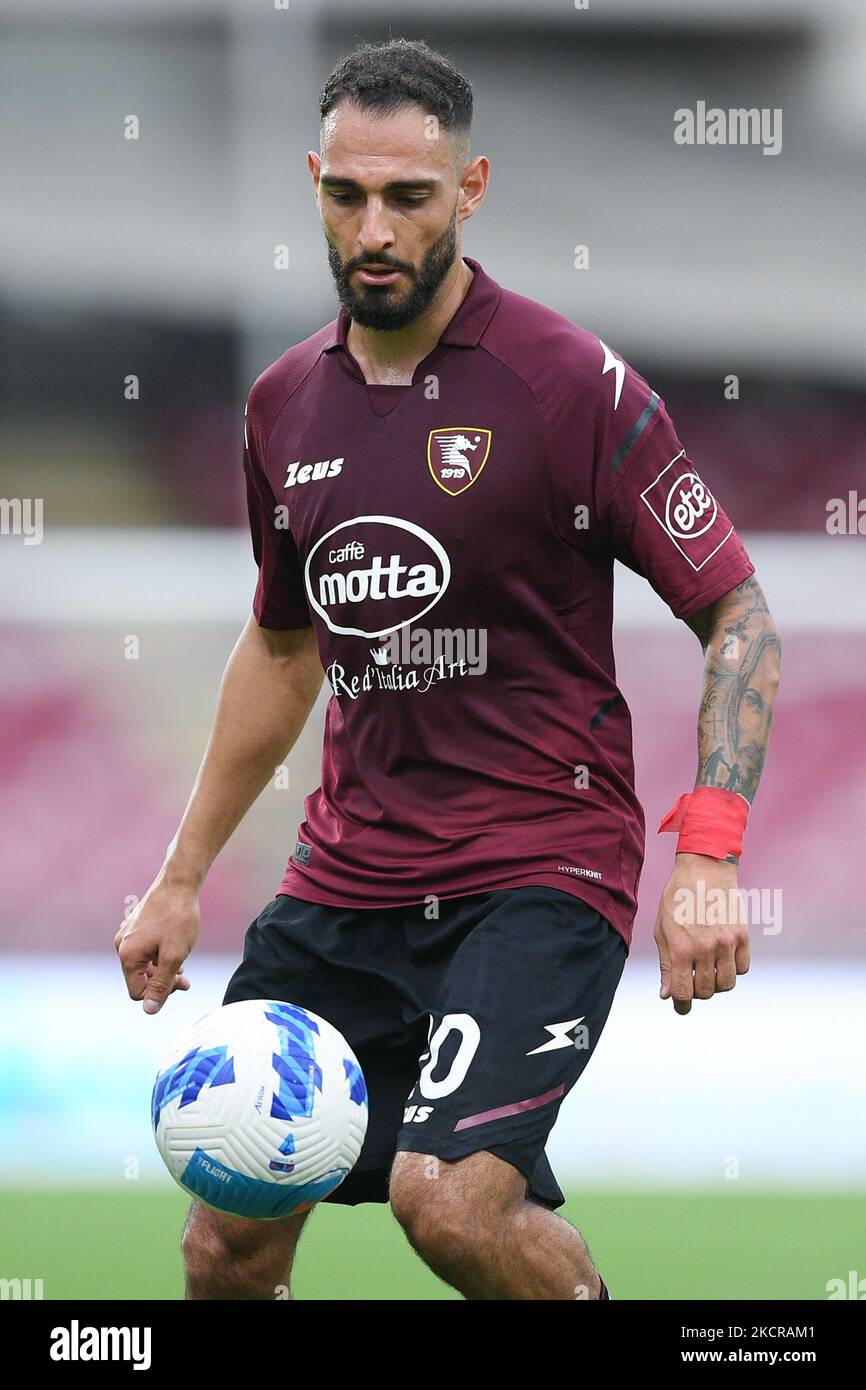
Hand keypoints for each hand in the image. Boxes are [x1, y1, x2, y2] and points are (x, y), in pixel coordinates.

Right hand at [115, 874, 200, 1014]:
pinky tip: (175, 949)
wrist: (178, 882)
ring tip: (183, 963)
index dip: (160, 993)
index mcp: (127, 955)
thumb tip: (149, 1010)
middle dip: (163, 981)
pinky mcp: (135, 926)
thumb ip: (161, 984)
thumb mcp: (174, 956)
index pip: (137, 992)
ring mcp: (127, 935)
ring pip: (143, 964)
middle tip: (186, 979)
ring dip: (162, 969)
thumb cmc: (178, 918)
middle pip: (139, 978)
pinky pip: (145, 950)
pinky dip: (159, 955)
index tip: (182, 983)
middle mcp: (121, 945)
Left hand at [654, 853, 749, 1014]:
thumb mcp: (663, 930)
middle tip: (693, 982)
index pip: (683, 993)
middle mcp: (706, 948)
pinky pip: (743, 968)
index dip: (681, 1006)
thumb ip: (666, 964)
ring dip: (717, 984)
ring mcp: (727, 942)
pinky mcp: (742, 935)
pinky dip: (733, 970)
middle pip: (706, 992)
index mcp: (682, 948)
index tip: (681, 1007)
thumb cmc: (677, 898)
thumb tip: (667, 994)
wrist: (704, 869)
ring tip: (708, 972)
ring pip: (727, 984)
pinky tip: (723, 960)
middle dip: (698, 992)